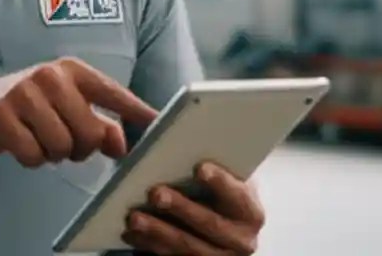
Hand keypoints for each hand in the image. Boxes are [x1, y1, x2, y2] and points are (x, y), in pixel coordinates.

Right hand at [0, 58, 158, 166]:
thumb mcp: (65, 107)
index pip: (113, 93)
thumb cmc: (27, 108)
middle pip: (90, 133)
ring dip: (52, 155)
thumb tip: (121, 144)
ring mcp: (22, 92)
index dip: (138, 112)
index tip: (161, 125)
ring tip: (38, 139)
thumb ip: (99, 123)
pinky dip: (30, 159)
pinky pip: (32, 156)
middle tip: (61, 142)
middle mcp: (49, 75)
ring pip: (62, 147)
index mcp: (71, 70)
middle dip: (79, 148)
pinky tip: (19, 144)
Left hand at [123, 162, 265, 254]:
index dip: (220, 182)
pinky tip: (131, 233)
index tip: (200, 168)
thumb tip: (174, 136)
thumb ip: (205, 159)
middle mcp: (241, 239)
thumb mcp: (220, 174)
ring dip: (158, 232)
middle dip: (181, 208)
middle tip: (155, 193)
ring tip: (134, 218)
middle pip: (210, 223)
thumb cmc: (213, 190)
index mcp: (250, 210)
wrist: (217, 218)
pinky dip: (149, 245)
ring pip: (188, 246)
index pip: (238, 195)